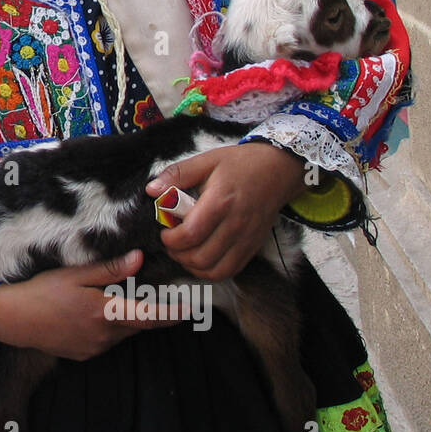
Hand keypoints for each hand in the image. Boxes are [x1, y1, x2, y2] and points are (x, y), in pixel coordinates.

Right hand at [0, 250, 180, 360]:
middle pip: (139, 325)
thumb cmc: (41, 291)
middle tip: (165, 298)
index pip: (150, 316)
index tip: (193, 308)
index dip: (173, 313)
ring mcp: (94, 348)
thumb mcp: (74, 275)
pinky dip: (109, 327)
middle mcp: (104, 336)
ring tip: (119, 300)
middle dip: (151, 313)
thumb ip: (109, 270)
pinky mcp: (83, 354)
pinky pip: (106, 340)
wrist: (12, 320)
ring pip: (122, 333)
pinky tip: (94, 313)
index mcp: (105, 313)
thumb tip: (139, 260)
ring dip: (127, 318)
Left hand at [146, 143, 306, 280]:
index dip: (171, 239)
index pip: (191, 234)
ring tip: (184, 252)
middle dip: (178, 255)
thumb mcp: (207, 160)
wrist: (279, 170)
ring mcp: (247, 239)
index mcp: (220, 202)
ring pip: (215, 269)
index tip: (165, 232)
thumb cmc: (240, 164)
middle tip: (171, 243)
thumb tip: (152, 189)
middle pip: (201, 257)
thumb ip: (178, 174)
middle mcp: (236, 224)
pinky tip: (201, 258)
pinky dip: (211, 271)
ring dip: (193, 266)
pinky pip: (230, 271)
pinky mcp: (253, 247)